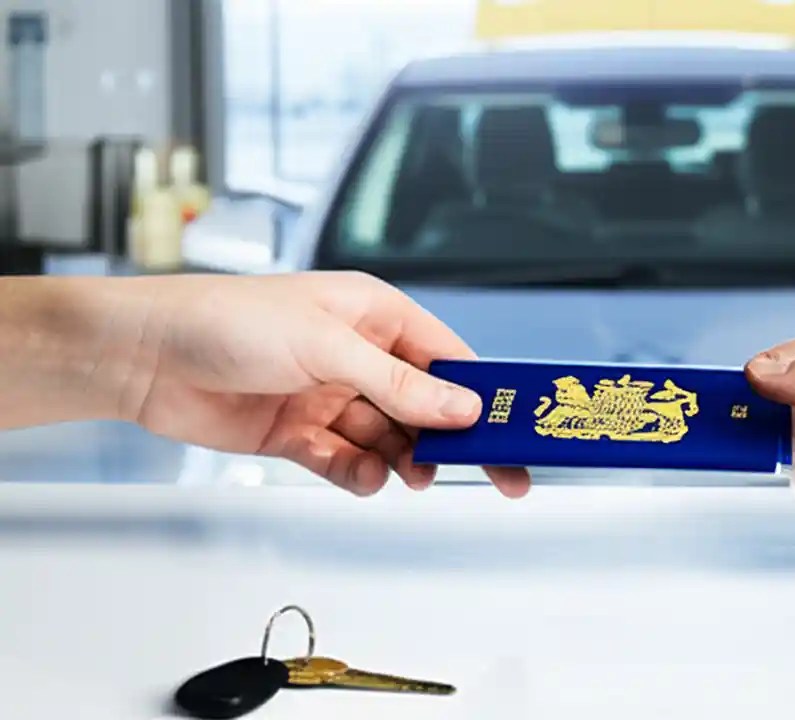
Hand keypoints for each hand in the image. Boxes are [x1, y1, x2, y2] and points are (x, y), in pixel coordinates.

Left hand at [96, 272, 528, 496]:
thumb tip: (462, 409)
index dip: (483, 395)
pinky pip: (346, 460)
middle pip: (425, 407)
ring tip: (410, 477)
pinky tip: (361, 477)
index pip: (447, 359)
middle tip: (497, 475)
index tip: (516, 428)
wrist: (142, 357)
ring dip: (403, 460)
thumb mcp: (326, 347)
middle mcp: (357, 355)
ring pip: (389, 439)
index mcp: (375, 315)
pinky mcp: (299, 432)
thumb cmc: (226, 321)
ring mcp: (329, 395)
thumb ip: (398, 384)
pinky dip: (358, 473)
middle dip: (454, 440)